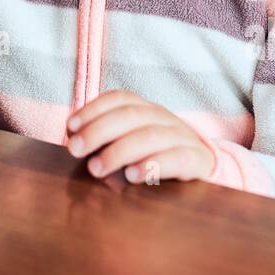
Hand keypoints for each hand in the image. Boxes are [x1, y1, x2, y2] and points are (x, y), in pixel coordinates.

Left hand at [65, 90, 214, 183]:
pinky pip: (176, 158)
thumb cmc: (156, 155)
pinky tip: (132, 176)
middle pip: (130, 115)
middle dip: (98, 131)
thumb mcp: (132, 141)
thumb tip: (73, 141)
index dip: (93, 109)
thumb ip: (106, 140)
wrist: (204, 165)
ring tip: (96, 168)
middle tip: (75, 150)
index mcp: (146, 109)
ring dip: (119, 151)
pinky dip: (153, 165)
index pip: (120, 98)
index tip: (70, 126)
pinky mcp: (197, 159)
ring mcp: (182, 136)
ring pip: (150, 136)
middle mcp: (163, 117)